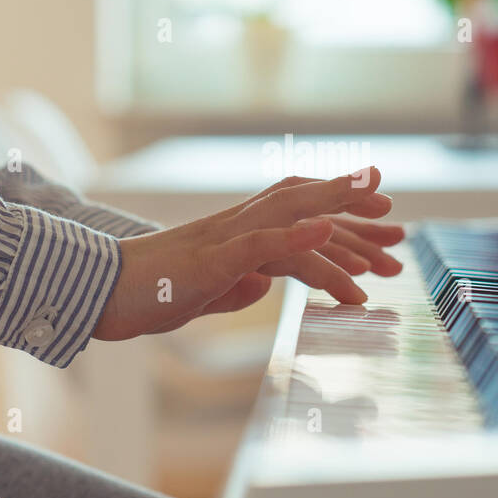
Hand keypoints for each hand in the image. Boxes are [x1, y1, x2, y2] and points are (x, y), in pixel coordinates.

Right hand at [93, 168, 403, 340]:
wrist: (98, 295)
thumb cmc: (146, 296)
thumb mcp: (203, 294)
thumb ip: (235, 285)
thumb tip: (263, 284)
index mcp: (237, 234)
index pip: (299, 216)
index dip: (343, 219)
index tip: (383, 230)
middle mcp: (235, 225)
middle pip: (304, 201)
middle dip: (355, 209)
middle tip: (400, 228)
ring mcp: (223, 238)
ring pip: (289, 210)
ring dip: (339, 209)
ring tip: (382, 214)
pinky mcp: (208, 260)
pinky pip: (258, 243)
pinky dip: (296, 236)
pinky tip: (327, 231)